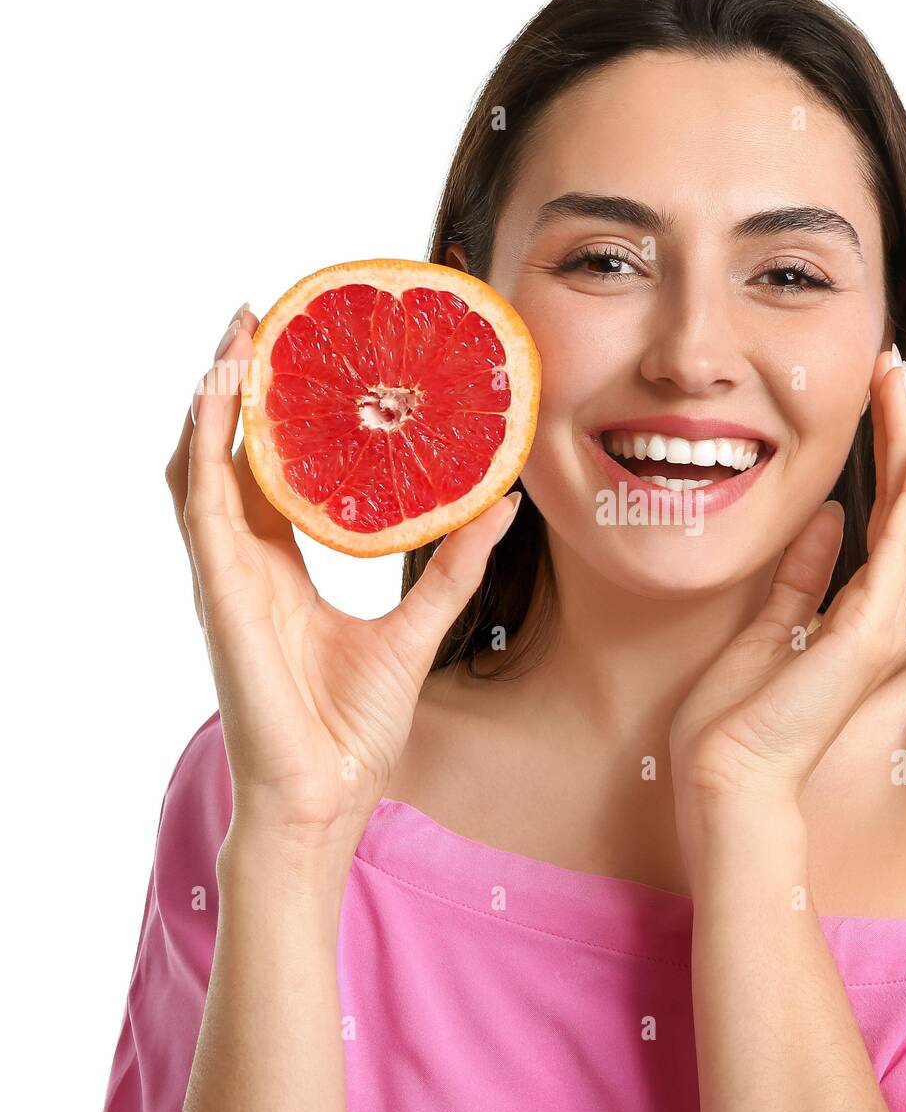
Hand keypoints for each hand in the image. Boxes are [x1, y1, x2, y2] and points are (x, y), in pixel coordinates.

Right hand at [165, 303, 520, 868]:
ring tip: (240, 331)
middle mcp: (245, 559)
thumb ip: (455, 564)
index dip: (282, 411)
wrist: (326, 794)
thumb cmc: (355, 725)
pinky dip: (205, 442)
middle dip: (240, 384)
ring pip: (201, 461)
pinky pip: (199, 499)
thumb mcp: (419, 625)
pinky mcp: (218, 589)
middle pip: (230, 451)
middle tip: (266, 317)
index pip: (274, 468)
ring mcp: (223, 572)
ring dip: (216, 395)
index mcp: (281, 564)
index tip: (308, 352)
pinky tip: (220, 394)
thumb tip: (501, 505)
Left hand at [670, 348, 905, 830]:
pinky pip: (897, 548)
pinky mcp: (869, 630)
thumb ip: (802, 572)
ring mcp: (879, 621)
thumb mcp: (769, 623)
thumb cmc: (738, 717)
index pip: (876, 515)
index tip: (876, 400)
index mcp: (852, 611)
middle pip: (900, 505)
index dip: (880, 456)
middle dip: (899, 435)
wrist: (727, 776)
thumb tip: (824, 517)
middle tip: (897, 371)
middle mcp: (876, 612)